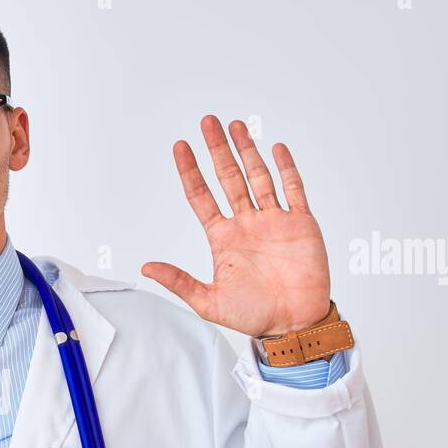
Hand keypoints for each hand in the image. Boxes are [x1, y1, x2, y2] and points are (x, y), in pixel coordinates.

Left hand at [141, 115, 331, 337]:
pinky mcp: (301, 224)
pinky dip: (286, 169)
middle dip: (217, 150)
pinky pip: (293, 190)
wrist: (294, 325)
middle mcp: (247, 224)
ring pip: (258, 177)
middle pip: (228, 178)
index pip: (202, 197)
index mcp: (223, 238)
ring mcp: (274, 221)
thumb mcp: (209, 301)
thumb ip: (179, 281)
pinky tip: (276, 148)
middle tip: (207, 122)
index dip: (190, 172)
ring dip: (247, 151)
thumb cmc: (253, 316)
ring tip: (235, 126)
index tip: (180, 147)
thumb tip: (146, 268)